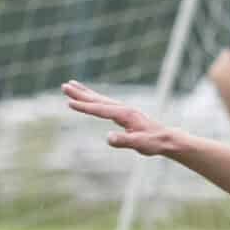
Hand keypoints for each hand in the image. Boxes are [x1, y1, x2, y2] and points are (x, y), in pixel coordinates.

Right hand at [62, 81, 185, 155]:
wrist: (166, 138)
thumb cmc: (153, 143)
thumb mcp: (139, 145)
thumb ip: (124, 141)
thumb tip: (107, 138)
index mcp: (124, 114)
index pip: (99, 110)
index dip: (84, 107)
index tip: (69, 103)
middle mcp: (122, 108)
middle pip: (97, 99)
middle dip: (80, 93)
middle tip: (64, 86)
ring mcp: (122, 109)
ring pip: (99, 98)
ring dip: (84, 92)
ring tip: (71, 85)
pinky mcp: (122, 112)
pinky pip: (104, 103)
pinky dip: (94, 98)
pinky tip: (88, 97)